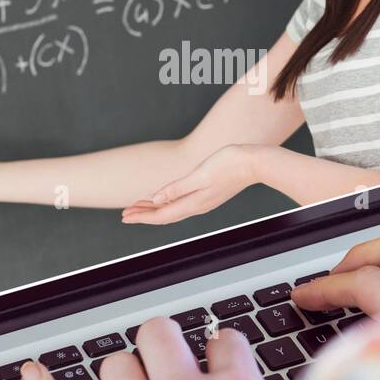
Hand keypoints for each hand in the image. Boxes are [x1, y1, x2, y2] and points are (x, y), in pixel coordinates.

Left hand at [121, 144, 256, 224]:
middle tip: (125, 213)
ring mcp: (204, 200)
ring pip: (173, 210)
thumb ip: (177, 188)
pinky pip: (181, 204)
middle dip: (144, 214)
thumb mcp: (199, 174)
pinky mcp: (208, 193)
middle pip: (165, 214)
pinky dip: (168, 203)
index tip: (125, 216)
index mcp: (194, 202)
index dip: (142, 216)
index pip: (161, 214)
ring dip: (154, 209)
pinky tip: (164, 198)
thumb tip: (157, 199)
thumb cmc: (230, 164)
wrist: (255, 163)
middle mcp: (198, 205)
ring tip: (139, 206)